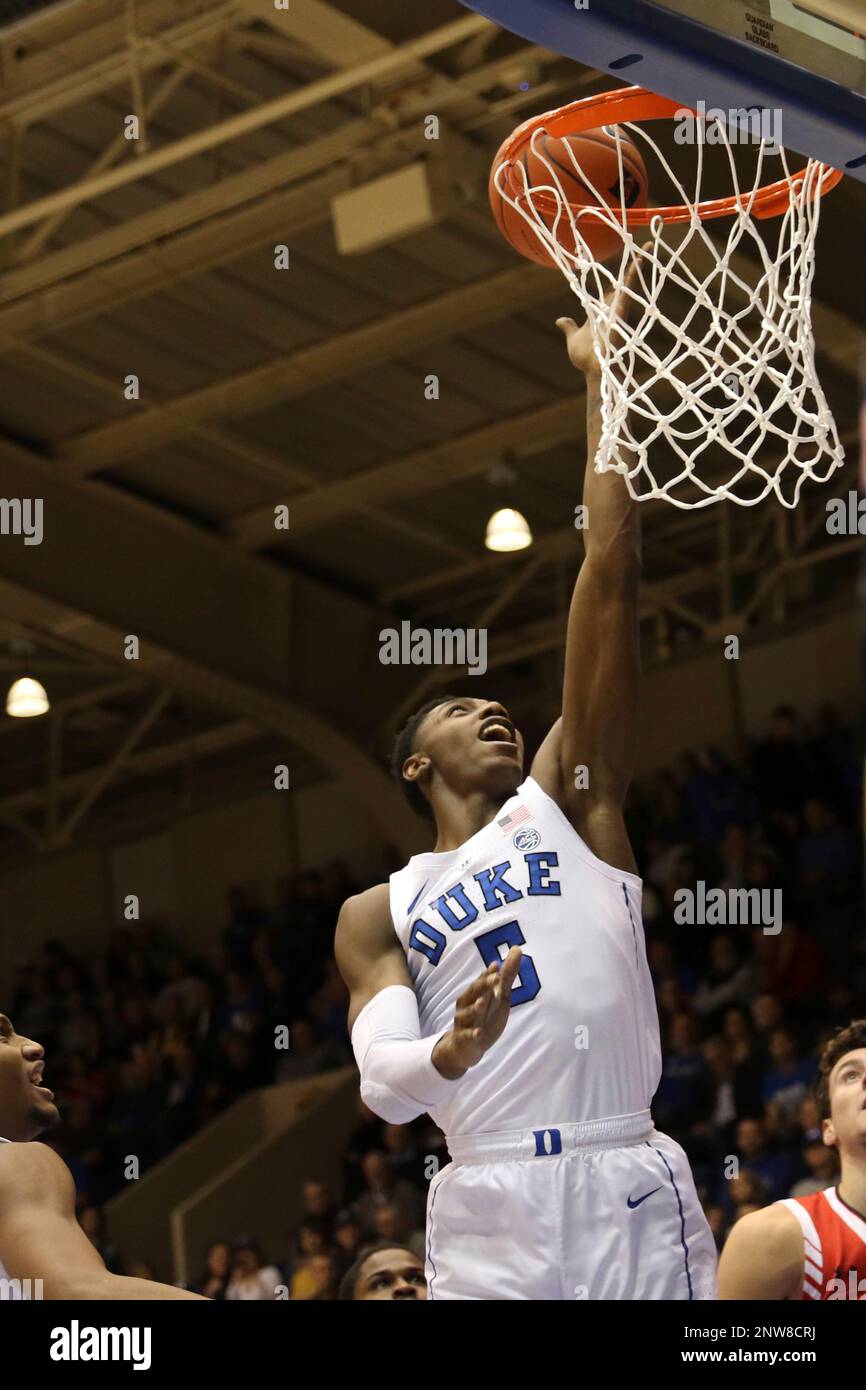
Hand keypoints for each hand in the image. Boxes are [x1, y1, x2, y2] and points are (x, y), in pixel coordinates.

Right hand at [432, 948, 522, 1078]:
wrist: (465, 1047)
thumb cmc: (484, 1015)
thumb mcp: (499, 996)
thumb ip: (507, 975)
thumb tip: (517, 948)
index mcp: (475, 993)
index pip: (482, 980)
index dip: (489, 974)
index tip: (497, 966)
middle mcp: (467, 1004)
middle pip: (474, 992)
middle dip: (484, 985)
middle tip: (496, 977)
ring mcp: (465, 1022)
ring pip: (469, 1013)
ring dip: (475, 1007)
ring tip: (482, 1002)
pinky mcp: (465, 1039)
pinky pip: (467, 1036)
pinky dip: (472, 1035)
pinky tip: (478, 1033)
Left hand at [556, 242, 650, 374]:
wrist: (593, 372)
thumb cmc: (586, 359)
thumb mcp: (573, 339)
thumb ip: (570, 327)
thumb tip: (561, 320)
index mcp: (603, 310)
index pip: (613, 286)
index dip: (619, 273)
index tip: (626, 260)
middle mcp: (614, 308)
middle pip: (626, 281)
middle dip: (635, 263)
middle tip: (645, 244)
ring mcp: (618, 311)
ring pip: (628, 284)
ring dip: (636, 266)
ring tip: (645, 247)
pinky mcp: (619, 316)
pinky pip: (626, 295)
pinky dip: (631, 281)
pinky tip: (637, 266)